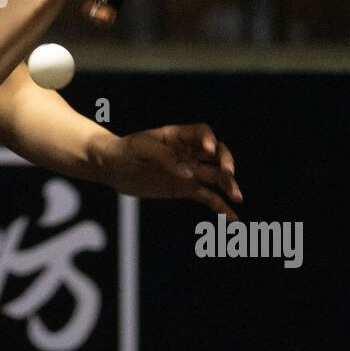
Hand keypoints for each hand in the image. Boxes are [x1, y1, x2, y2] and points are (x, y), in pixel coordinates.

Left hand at [95, 123, 241, 219]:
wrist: (112, 167)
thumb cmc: (124, 151)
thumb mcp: (140, 149)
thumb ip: (165, 159)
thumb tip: (189, 174)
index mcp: (178, 136)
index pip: (202, 133)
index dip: (209, 139)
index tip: (209, 150)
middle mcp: (189, 152)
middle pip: (217, 154)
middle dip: (226, 162)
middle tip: (228, 173)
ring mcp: (189, 171)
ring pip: (215, 176)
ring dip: (229, 185)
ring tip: (237, 197)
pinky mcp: (185, 189)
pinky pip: (207, 197)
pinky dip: (220, 206)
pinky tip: (233, 218)